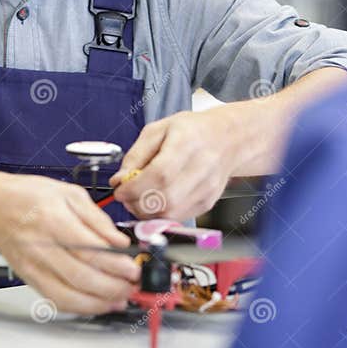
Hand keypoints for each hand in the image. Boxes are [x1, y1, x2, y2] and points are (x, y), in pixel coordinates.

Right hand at [0, 172, 139, 314]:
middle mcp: (40, 246)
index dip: (116, 263)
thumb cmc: (27, 195)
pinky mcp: (29, 279)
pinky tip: (100, 304)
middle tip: (133, 284)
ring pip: (69, 295)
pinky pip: (57, 300)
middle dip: (113, 285)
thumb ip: (97, 218)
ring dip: (100, 302)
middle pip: (81, 276)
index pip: (89, 249)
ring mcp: (32, 266)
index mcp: (52, 218)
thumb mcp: (68, 193)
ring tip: (122, 297)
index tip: (134, 266)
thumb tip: (120, 241)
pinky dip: (82, 307)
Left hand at [109, 103, 271, 218]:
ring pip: (169, 214)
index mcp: (187, 143)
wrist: (227, 139)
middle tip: (126, 194)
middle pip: (164, 199)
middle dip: (136, 202)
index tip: (120, 189)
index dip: (134, 187)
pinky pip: (176, 217)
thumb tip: (119, 180)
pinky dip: (159, 214)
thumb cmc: (192, 131)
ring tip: (138, 197)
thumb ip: (136, 155)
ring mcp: (206, 189)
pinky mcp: (207, 203)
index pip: (159, 174)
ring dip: (145, 211)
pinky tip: (154, 200)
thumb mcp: (158, 130)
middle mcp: (201, 168)